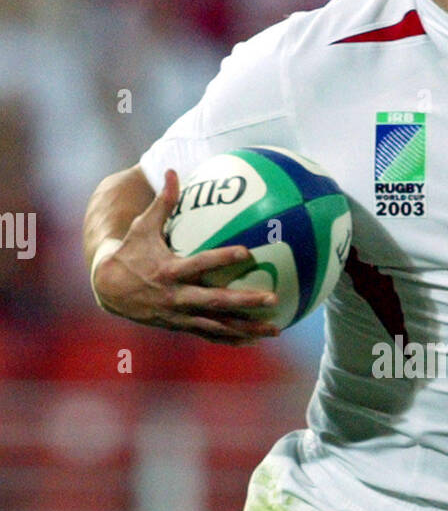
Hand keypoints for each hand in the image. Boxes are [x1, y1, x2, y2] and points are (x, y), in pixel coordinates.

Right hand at [93, 170, 280, 343]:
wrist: (109, 289)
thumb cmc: (130, 251)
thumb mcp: (142, 226)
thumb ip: (163, 202)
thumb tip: (174, 171)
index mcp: (168, 270)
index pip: (200, 264)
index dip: (222, 258)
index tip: (246, 251)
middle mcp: (176, 296)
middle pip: (216, 301)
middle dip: (245, 301)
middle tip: (273, 298)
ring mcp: (180, 315)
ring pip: (218, 325)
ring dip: (247, 328)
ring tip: (275, 328)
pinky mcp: (181, 326)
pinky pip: (211, 335)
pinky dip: (233, 338)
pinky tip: (256, 339)